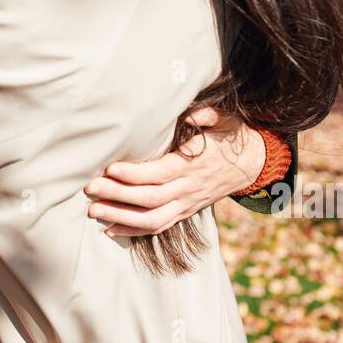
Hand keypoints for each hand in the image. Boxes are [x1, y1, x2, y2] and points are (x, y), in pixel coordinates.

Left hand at [83, 107, 266, 236]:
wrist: (253, 163)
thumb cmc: (232, 136)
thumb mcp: (225, 119)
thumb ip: (206, 115)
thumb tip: (190, 111)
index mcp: (195, 164)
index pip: (161, 173)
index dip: (135, 174)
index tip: (110, 169)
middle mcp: (189, 188)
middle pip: (150, 198)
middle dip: (118, 196)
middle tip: (90, 189)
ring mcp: (187, 203)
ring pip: (152, 219)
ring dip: (121, 217)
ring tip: (93, 212)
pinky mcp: (185, 212)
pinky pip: (159, 227)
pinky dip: (133, 231)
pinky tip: (109, 229)